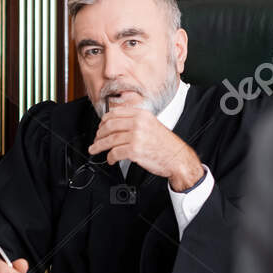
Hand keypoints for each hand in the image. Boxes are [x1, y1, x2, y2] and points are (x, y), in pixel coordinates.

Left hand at [88, 105, 202, 190]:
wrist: (177, 157)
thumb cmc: (166, 144)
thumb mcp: (152, 124)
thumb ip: (136, 122)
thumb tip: (116, 125)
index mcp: (141, 115)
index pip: (115, 113)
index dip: (103, 121)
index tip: (100, 127)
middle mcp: (138, 124)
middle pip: (109, 126)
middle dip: (99, 134)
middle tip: (96, 140)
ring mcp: (136, 137)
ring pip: (109, 140)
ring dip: (99, 146)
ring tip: (95, 149)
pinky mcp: (134, 151)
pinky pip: (115, 153)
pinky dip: (110, 157)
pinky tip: (110, 159)